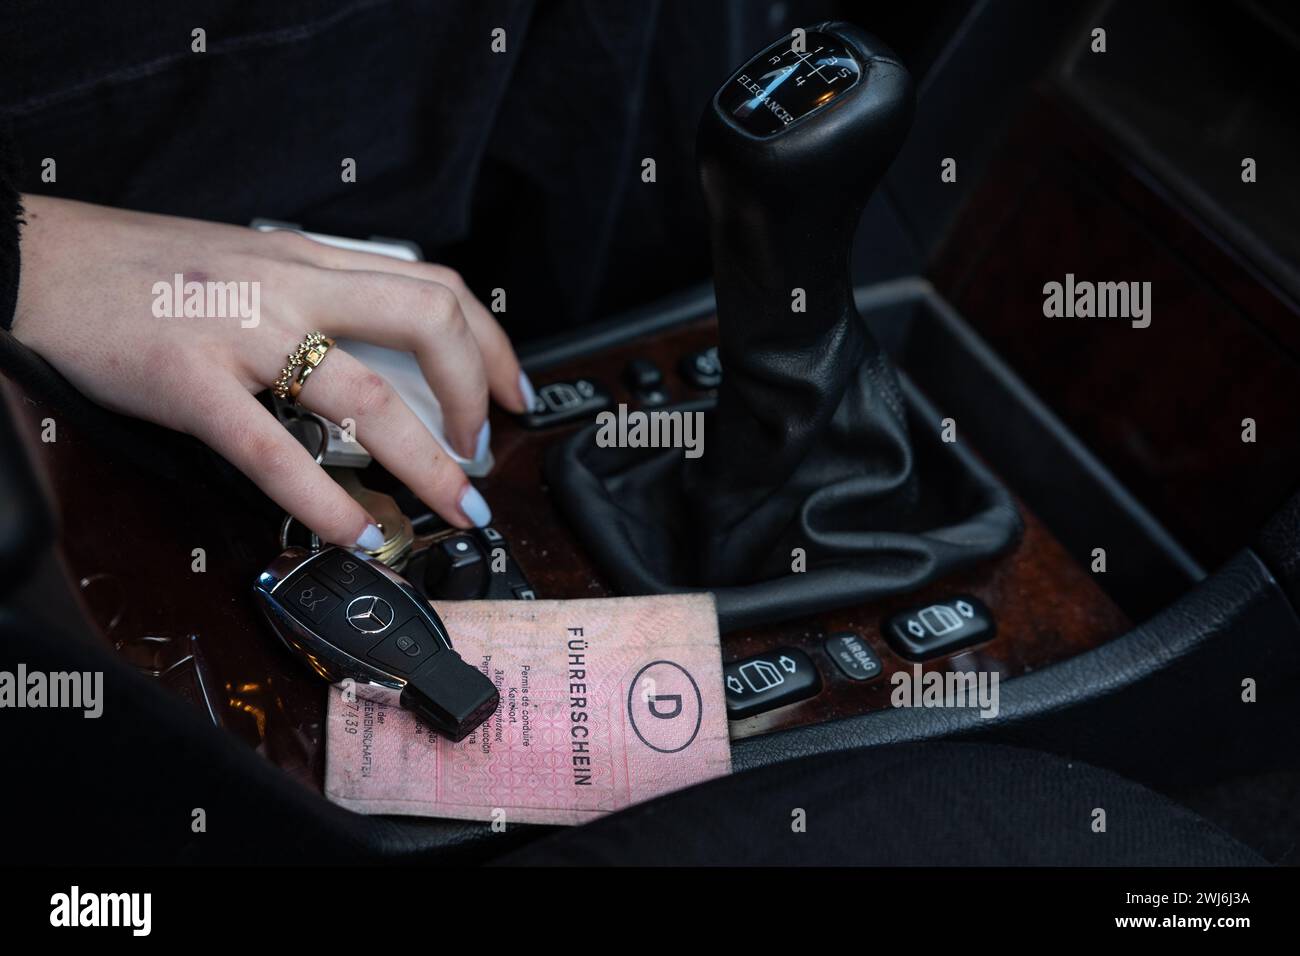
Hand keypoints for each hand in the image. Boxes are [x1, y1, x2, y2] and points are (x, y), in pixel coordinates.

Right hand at [12, 195, 534, 546]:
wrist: (34, 262)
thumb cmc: (137, 269)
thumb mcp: (248, 264)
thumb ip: (312, 300)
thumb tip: (372, 358)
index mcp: (308, 259)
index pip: (435, 285)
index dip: (490, 344)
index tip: (512, 394)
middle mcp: (291, 286)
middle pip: (428, 322)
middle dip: (477, 394)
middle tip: (485, 452)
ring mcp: (244, 331)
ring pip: (367, 398)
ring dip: (427, 464)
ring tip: (452, 507)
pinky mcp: (190, 380)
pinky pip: (275, 453)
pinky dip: (328, 503)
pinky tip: (357, 532)